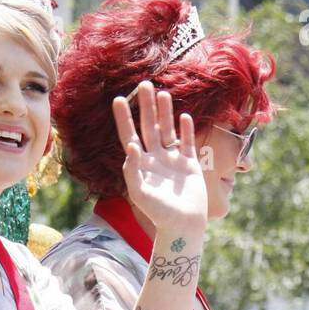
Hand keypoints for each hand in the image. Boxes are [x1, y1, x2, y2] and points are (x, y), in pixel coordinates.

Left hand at [112, 82, 207, 235]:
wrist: (183, 225)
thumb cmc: (159, 213)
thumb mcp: (140, 193)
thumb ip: (132, 170)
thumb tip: (130, 146)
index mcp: (141, 165)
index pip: (129, 136)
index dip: (124, 119)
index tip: (118, 99)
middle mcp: (155, 159)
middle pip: (148, 127)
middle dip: (146, 106)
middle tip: (143, 84)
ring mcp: (172, 161)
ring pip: (167, 130)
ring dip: (165, 112)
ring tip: (162, 93)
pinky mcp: (189, 165)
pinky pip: (186, 142)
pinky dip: (185, 130)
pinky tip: (184, 116)